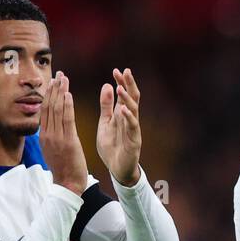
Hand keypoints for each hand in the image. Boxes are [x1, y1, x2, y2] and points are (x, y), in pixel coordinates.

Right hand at [39, 71, 87, 195]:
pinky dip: (67, 106)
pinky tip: (68, 94)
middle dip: (54, 89)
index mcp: (43, 136)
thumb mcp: (52, 150)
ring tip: (64, 78)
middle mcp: (48, 134)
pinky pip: (67, 120)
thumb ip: (51, 136)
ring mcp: (57, 138)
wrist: (68, 185)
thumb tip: (50, 126)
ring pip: (57, 110)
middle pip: (49, 106)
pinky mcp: (68, 141)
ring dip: (61, 92)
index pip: (45, 110)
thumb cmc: (63, 168)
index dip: (49, 94)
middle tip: (58, 74)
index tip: (53, 82)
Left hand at [96, 67, 141, 186]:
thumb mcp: (105, 123)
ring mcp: (133, 129)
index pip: (124, 94)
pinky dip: (128, 117)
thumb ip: (106, 106)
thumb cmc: (112, 147)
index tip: (116, 70)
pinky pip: (132, 126)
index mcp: (122, 114)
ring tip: (120, 87)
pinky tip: (123, 109)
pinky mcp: (134, 140)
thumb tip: (108, 85)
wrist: (117, 169)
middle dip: (129, 84)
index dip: (121, 82)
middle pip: (133, 98)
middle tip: (125, 71)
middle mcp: (130, 119)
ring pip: (133, 110)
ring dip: (127, 98)